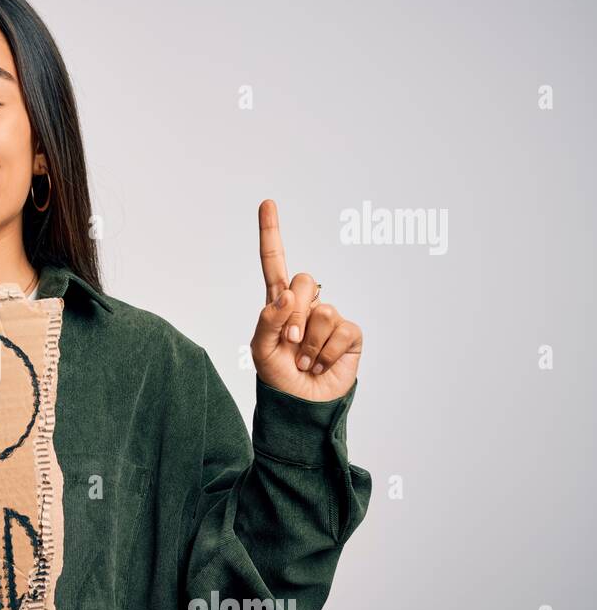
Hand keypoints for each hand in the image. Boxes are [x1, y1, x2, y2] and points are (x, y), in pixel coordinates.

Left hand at [251, 200, 362, 401]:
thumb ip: (268, 321)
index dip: (271, 234)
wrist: (301, 406)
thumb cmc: (278, 378)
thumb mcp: (260, 351)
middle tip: (291, 342)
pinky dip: (326, 353)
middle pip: (304, 281)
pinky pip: (341, 329)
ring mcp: (329, 318)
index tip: (267, 203)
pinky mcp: (349, 334)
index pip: (274, 264)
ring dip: (309, 344)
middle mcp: (305, 306)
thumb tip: (286, 295)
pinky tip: (320, 366)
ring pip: (323, 310)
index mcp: (278, 305)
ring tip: (304, 361)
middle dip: (295, 313)